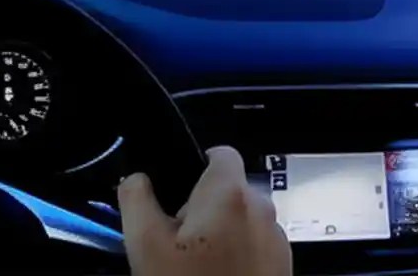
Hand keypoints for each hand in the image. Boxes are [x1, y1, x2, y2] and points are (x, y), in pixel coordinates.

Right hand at [118, 146, 290, 275]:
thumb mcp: (143, 242)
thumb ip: (135, 196)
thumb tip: (137, 178)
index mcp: (229, 195)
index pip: (219, 152)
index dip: (194, 165)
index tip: (177, 192)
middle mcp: (262, 212)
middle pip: (228, 190)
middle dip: (203, 207)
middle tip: (178, 238)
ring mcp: (277, 242)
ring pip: (242, 220)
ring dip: (221, 232)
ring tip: (196, 264)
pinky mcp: (282, 268)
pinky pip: (255, 246)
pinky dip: (237, 254)